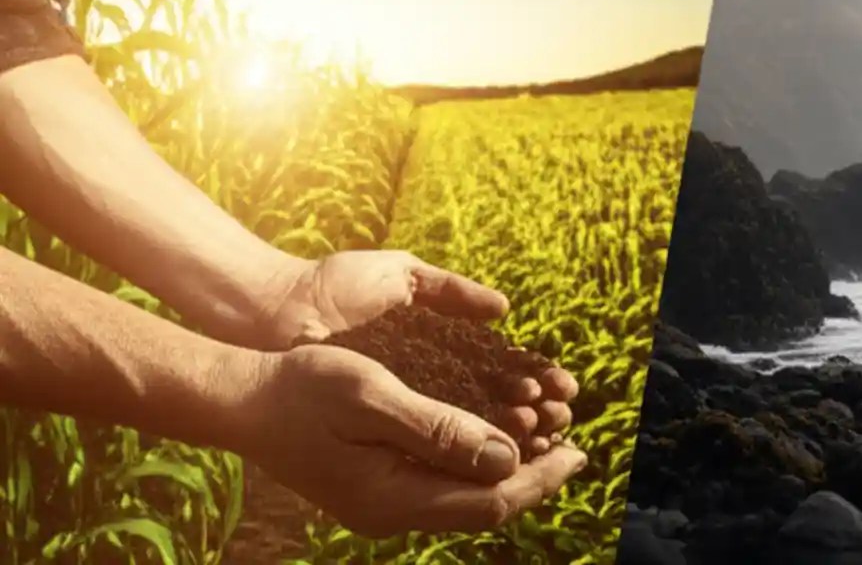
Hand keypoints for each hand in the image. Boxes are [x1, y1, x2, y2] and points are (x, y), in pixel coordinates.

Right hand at [235, 343, 586, 537]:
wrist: (243, 399)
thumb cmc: (303, 389)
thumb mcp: (373, 397)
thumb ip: (439, 430)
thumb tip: (506, 458)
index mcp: (393, 498)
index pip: (489, 502)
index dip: (540, 479)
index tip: (579, 452)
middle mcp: (392, 512)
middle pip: (483, 506)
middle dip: (534, 476)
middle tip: (573, 444)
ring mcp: (382, 503)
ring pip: (464, 497)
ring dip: (508, 469)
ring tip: (547, 438)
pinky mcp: (376, 485)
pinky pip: (441, 482)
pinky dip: (476, 460)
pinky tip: (494, 435)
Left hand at [261, 250, 578, 451]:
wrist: (273, 307)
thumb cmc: (333, 284)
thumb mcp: (400, 275)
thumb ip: (450, 289)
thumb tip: (503, 310)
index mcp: (437, 348)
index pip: (499, 372)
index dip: (532, 380)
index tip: (563, 384)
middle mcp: (426, 381)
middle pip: (493, 405)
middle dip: (533, 412)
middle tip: (563, 414)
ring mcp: (403, 404)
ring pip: (468, 425)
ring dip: (508, 432)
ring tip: (540, 429)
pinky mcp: (377, 421)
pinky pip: (429, 435)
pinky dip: (464, 440)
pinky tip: (495, 444)